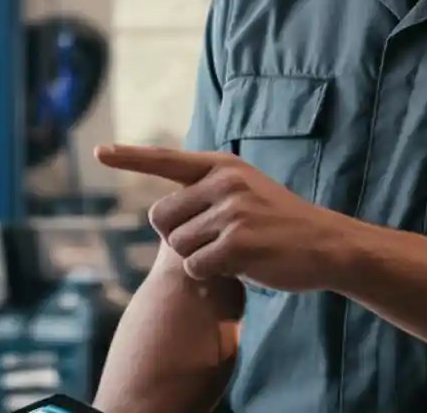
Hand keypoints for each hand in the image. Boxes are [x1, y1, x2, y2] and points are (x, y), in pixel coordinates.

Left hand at [94, 145, 349, 292]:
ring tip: (233, 252)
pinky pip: (194, 266)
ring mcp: (232, 212)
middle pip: (160, 217)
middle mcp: (225, 182)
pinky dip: (210, 274)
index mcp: (223, 166)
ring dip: (197, 257)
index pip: (167, 159)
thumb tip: (160, 214)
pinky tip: (240, 266)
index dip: (130, 157)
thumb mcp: (246, 191)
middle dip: (177, 236)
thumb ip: (207, 192)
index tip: (99, 152)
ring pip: (176, 245)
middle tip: (213, 241)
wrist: (327, 244)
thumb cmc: (279, 223)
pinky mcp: (238, 243)